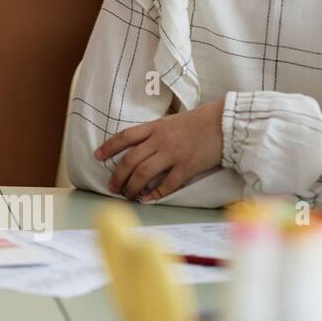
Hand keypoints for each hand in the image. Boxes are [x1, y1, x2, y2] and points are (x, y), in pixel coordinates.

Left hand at [95, 99, 224, 201]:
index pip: (124, 137)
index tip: (97, 156)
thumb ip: (153, 133)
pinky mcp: (187, 167)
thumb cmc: (198, 121)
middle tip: (112, 187)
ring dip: (132, 187)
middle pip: (130, 160)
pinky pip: (167, 184)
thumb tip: (136, 146)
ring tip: (127, 195)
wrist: (224, 123)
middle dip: (117, 176)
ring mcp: (173, 154)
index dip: (108, 147)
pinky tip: (147, 199)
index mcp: (154, 127)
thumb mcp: (170, 121)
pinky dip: (155, 193)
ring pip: (144, 173)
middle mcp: (160, 141)